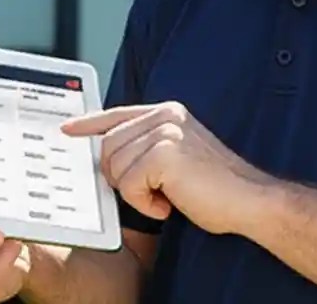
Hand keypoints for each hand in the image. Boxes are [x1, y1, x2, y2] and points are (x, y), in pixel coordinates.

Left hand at [61, 101, 270, 234]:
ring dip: (136, 193)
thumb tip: (109, 154)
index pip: (118, 114)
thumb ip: (147, 146)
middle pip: (109, 146)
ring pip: (116, 167)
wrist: (249, 200)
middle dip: (122, 178)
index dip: (89, 123)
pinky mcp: (165, 154)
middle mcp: (166, 115)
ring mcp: (166, 131)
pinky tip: (170, 204)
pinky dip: (145, 204)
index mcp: (169, 112)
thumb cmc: (215, 187)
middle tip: (152, 192)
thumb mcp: (177, 157)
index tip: (68, 129)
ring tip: (167, 196)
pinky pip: (131, 185)